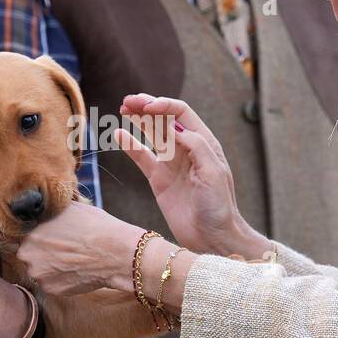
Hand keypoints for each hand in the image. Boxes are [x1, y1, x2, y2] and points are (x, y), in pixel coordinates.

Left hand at [16, 201, 147, 295]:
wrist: (114, 252)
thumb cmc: (95, 226)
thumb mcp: (69, 208)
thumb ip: (49, 213)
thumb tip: (44, 211)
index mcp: (29, 231)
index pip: (23, 236)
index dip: (38, 237)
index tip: (50, 237)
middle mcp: (27, 254)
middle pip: (29, 254)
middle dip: (42, 252)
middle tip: (64, 249)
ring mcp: (38, 274)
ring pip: (40, 270)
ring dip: (51, 267)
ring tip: (72, 259)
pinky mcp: (51, 289)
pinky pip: (51, 283)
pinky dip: (61, 279)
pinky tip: (76, 270)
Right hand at [117, 95, 269, 258]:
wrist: (212, 237)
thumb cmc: (219, 205)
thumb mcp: (213, 172)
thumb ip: (196, 146)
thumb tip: (174, 126)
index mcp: (203, 143)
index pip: (181, 113)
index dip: (163, 106)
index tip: (146, 107)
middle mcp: (186, 149)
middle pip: (163, 119)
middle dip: (146, 107)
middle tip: (128, 101)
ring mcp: (171, 163)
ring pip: (151, 134)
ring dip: (138, 120)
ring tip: (123, 108)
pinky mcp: (158, 179)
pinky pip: (141, 157)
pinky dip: (130, 145)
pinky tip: (119, 133)